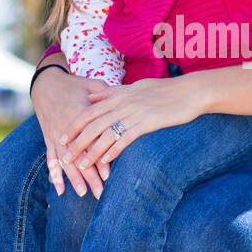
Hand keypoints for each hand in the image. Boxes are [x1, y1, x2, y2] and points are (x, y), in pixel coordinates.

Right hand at [31, 66, 112, 198]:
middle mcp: (67, 130)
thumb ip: (110, 95)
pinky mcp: (49, 139)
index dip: (100, 158)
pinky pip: (50, 160)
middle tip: (101, 192)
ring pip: (66, 162)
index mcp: (80, 116)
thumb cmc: (75, 84)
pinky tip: (61, 190)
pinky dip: (55, 175)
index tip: (110, 174)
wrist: (46, 84)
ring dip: (75, 179)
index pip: (92, 142)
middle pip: (80, 157)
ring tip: (84, 194)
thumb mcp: (94, 85)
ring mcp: (56, 136)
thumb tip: (130, 100)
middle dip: (90, 176)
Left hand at [59, 73, 207, 169]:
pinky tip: (106, 162)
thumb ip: (111, 92)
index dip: (73, 126)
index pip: (88, 112)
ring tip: (81, 165)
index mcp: (118, 95)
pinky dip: (114, 151)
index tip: (61, 138)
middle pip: (92, 126)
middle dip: (76, 143)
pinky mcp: (147, 124)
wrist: (189, 92)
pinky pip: (125, 139)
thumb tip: (91, 97)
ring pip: (106, 134)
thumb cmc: (164, 90)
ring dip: (91, 152)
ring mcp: (134, 114)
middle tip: (65, 157)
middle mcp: (122, 104)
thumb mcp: (134, 86)